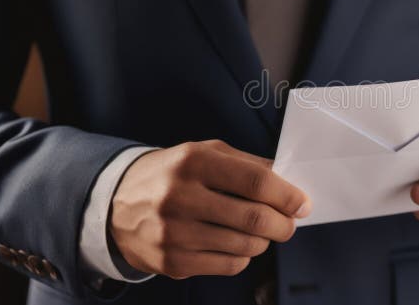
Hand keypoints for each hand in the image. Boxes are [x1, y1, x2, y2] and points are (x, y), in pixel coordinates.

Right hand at [110, 140, 309, 278]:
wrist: (116, 203)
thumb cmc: (173, 174)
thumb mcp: (206, 153)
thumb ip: (248, 164)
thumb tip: (290, 181)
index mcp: (194, 162)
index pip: (256, 182)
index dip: (287, 195)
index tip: (302, 203)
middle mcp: (180, 197)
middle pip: (254, 218)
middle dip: (283, 224)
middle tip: (289, 223)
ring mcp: (173, 233)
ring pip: (245, 246)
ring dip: (265, 241)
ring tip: (262, 231)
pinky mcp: (171, 262)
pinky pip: (228, 265)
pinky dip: (243, 256)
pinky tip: (236, 244)